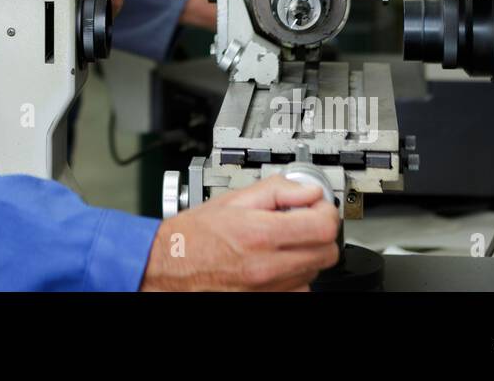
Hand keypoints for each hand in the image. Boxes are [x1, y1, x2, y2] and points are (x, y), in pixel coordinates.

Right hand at [140, 174, 340, 290]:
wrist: (166, 268)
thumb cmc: (191, 237)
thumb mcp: (230, 200)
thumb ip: (274, 191)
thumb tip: (306, 190)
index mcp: (260, 234)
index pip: (323, 225)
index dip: (324, 210)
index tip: (315, 205)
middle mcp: (267, 267)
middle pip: (327, 251)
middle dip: (320, 232)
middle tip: (302, 221)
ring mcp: (268, 290)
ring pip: (315, 272)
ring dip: (307, 255)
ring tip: (282, 242)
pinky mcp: (266, 302)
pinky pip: (299, 290)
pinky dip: (294, 276)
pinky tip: (275, 263)